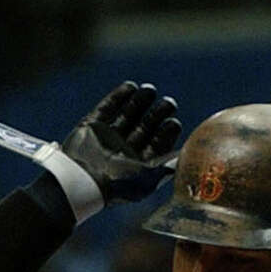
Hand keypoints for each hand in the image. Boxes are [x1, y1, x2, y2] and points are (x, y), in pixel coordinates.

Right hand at [0, 82, 180, 223]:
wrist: (83, 180)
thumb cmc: (118, 185)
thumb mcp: (149, 178)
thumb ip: (167, 165)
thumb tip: (187, 157)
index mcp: (136, 167)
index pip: (156, 145)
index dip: (166, 133)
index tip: (174, 123)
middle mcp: (122, 152)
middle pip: (144, 128)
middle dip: (157, 115)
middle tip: (169, 104)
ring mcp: (106, 138)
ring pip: (126, 116)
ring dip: (139, 102)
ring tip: (151, 90)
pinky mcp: (91, 127)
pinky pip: (106, 108)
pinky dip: (118, 97)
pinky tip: (131, 86)